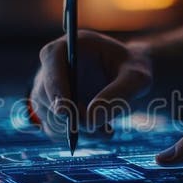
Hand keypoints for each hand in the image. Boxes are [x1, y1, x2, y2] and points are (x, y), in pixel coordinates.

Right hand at [31, 30, 152, 138]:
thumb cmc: (133, 70)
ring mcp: (48, 89)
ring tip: (106, 129)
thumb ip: (119, 93)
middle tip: (96, 127)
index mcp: (70, 46)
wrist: (129, 78)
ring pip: (50, 117)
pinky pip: (55, 130)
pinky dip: (77, 136)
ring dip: (77, 130)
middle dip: (70, 116)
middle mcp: (53, 66)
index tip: (65, 110)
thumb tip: (89, 118)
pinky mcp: (51, 110)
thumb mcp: (137, 77)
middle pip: (45, 94)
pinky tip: (101, 130)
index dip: (54, 84)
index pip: (51, 58)